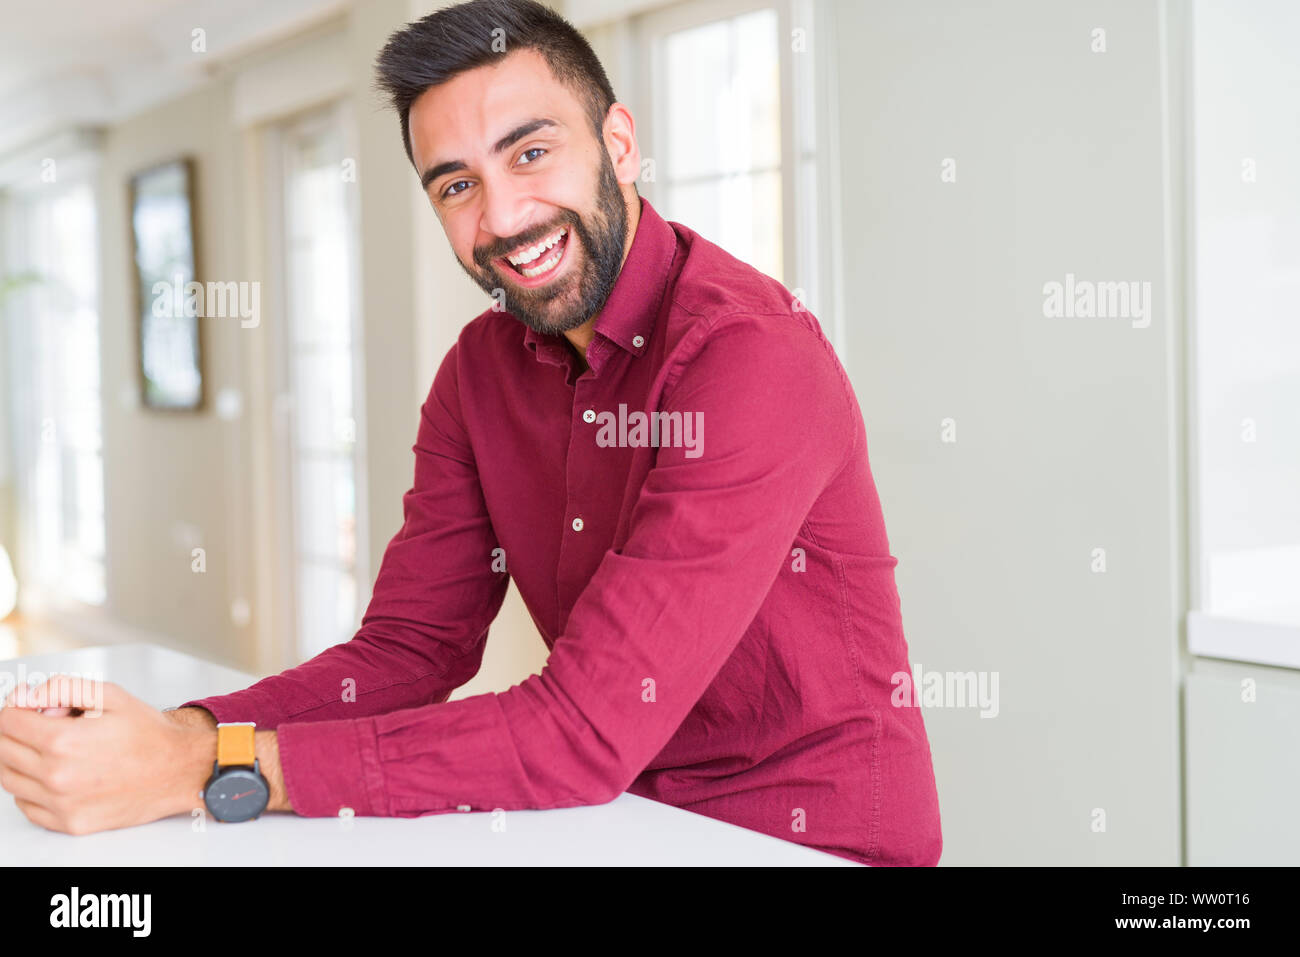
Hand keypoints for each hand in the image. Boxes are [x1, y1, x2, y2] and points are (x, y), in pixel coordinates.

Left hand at [0, 676, 214, 833]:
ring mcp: (61, 804)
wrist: (180, 770)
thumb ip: (62, 689)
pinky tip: (55, 774)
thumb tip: (26, 696)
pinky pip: (27, 805)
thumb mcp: (111, 695)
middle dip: (16, 731)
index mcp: (64, 741)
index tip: (29, 707)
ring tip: (51, 749)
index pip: (7, 722)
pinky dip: (30, 788)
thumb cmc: (149, 734)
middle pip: (3, 750)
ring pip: (9, 779)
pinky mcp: (69, 823)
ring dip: (20, 759)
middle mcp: (57, 776)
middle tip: (42, 725)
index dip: (16, 708)